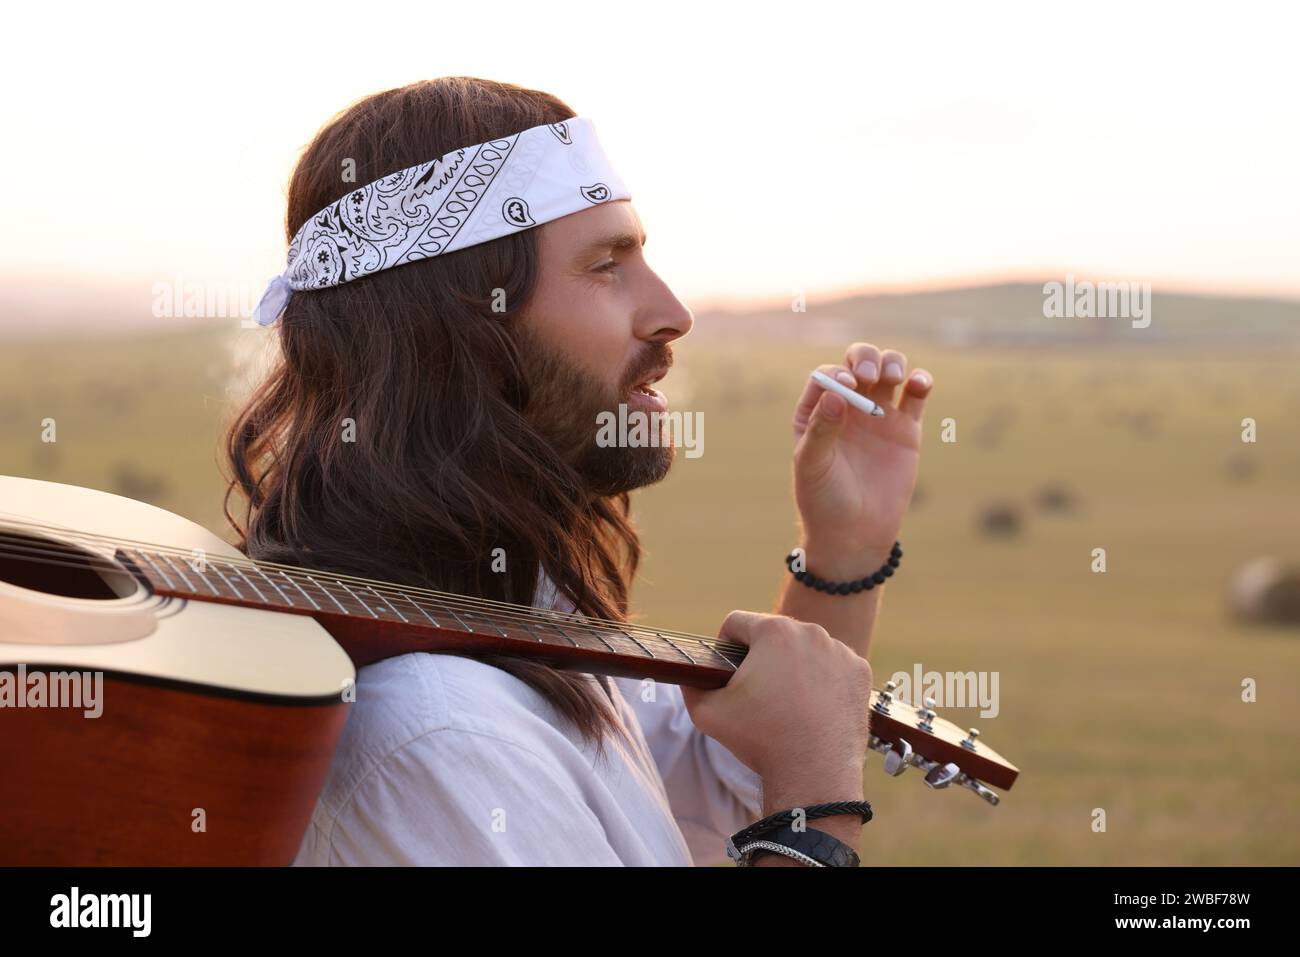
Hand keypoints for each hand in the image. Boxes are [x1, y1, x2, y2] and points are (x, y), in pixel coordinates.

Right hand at [680, 610, 870, 793]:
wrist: (814, 775)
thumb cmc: (761, 740)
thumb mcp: (707, 713)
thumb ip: (691, 685)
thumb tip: (689, 675)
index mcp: (773, 632)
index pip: (736, 622)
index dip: (725, 645)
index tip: (729, 669)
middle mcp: (811, 632)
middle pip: (774, 633)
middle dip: (762, 656)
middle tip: (759, 691)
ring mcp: (840, 651)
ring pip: (806, 648)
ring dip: (794, 665)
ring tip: (788, 701)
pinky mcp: (860, 672)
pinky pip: (833, 665)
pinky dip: (823, 679)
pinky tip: (814, 706)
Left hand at [791, 342, 932, 569]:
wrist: (855, 534)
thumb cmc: (823, 501)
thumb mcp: (812, 465)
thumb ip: (822, 429)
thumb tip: (836, 394)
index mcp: (817, 411)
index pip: (827, 376)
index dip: (837, 375)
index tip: (846, 387)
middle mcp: (847, 406)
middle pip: (858, 363)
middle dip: (865, 359)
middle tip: (868, 379)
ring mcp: (878, 415)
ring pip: (888, 370)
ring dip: (892, 362)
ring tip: (893, 379)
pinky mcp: (906, 428)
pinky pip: (916, 395)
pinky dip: (921, 381)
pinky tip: (919, 383)